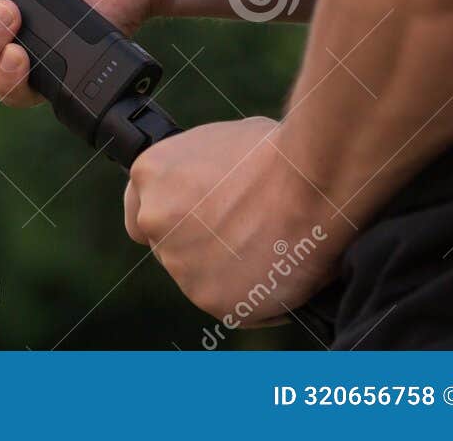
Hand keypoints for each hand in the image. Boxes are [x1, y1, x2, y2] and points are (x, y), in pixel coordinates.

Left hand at [124, 117, 341, 323]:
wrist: (312, 182)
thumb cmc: (277, 153)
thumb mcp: (217, 145)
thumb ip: (195, 174)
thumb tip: (205, 187)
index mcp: (149, 175)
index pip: (140, 214)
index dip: (170, 221)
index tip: (194, 224)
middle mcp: (154, 221)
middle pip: (169, 248)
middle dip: (199, 246)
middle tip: (243, 236)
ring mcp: (179, 264)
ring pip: (200, 278)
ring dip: (226, 273)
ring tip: (270, 250)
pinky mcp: (212, 299)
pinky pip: (233, 307)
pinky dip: (255, 300)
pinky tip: (280, 275)